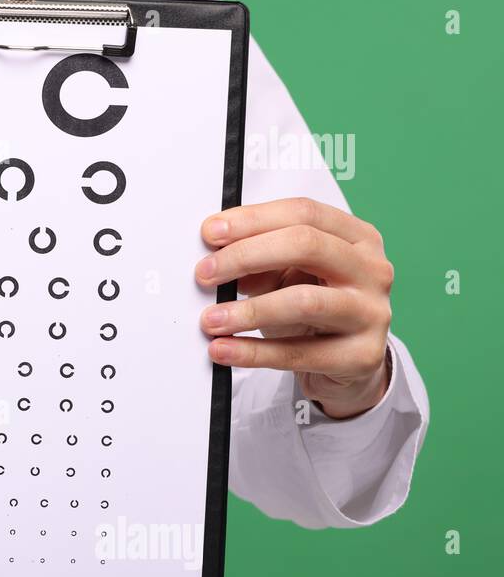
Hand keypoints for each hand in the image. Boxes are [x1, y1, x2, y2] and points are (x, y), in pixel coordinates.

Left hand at [194, 197, 392, 419]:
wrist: (348, 364)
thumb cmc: (315, 308)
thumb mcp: (288, 276)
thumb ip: (259, 263)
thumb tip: (215, 261)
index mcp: (357, 237)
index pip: (303, 212)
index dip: (252, 219)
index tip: (210, 233)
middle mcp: (373, 269)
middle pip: (306, 245)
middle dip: (245, 256)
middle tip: (204, 274)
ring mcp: (372, 312)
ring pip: (305, 301)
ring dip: (248, 311)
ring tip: (210, 320)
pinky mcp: (362, 355)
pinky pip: (299, 353)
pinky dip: (253, 352)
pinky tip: (223, 350)